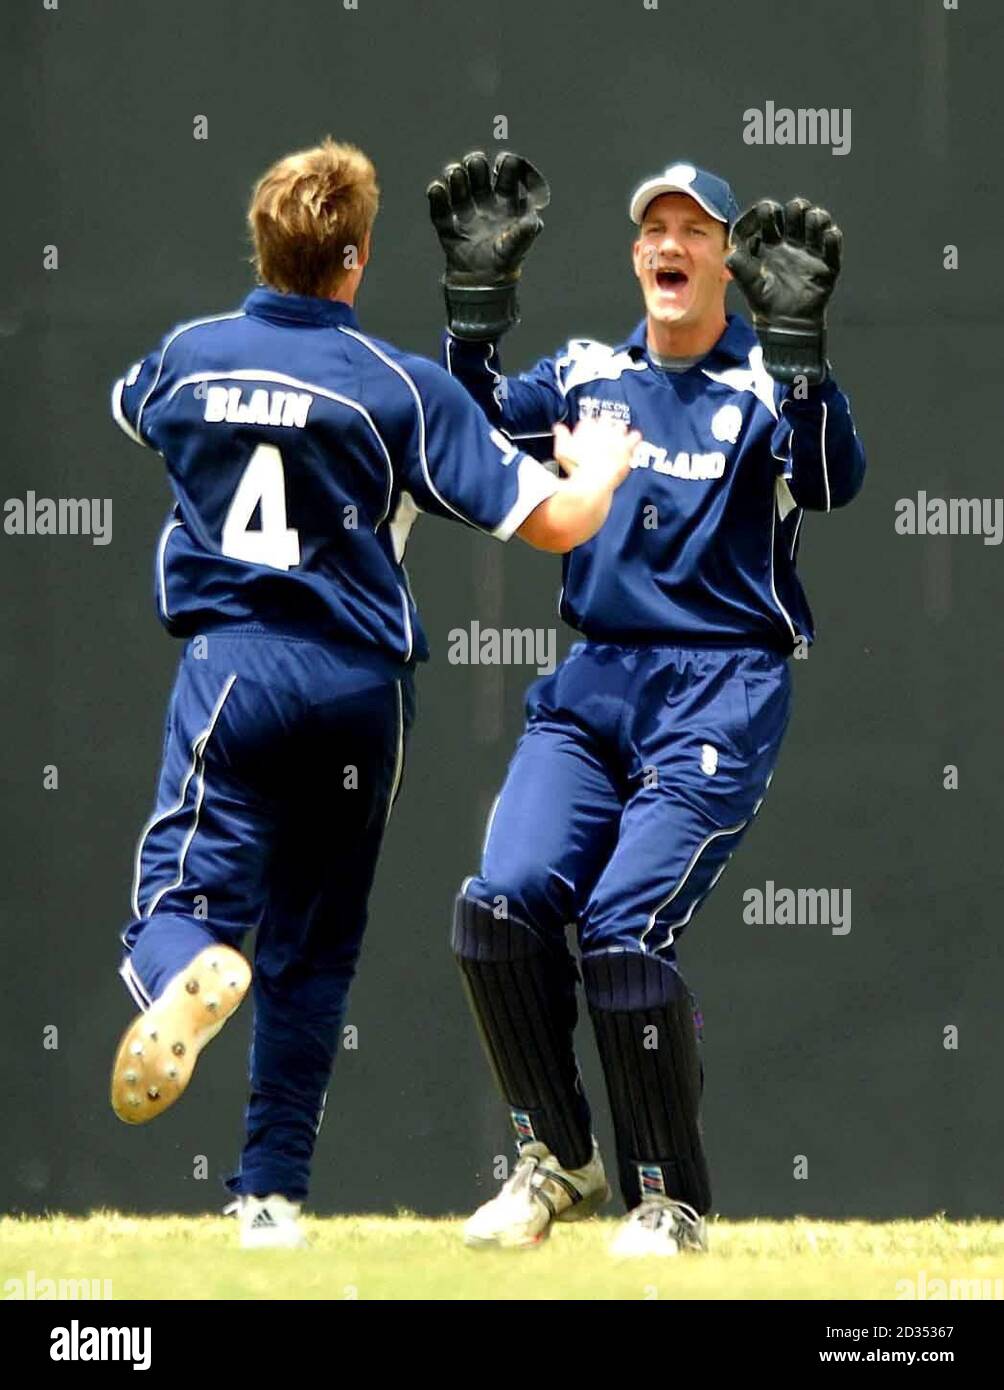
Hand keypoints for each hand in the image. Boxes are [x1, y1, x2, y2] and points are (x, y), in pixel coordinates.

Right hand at [427, 150, 549, 338]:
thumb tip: (534, 219)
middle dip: (475, 162)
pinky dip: (436, 194)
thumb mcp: (518, 245)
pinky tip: (438, 189)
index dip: (507, 162)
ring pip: (457, 179)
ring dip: (455, 174)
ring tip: (457, 178)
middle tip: (475, 166)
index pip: (507, 168)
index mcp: (506, 197)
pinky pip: (438, 202)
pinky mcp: (447, 220)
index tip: (506, 163)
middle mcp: (484, 197)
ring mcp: (464, 206)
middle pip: (478, 168)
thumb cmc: (505, 259)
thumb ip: (526, 231)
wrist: (482, 281)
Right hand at [552, 417, 639, 489]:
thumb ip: (561, 436)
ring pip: (620, 425)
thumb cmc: (577, 466)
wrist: (594, 479)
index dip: (587, 426)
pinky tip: (633, 438)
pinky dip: (634, 438)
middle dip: (604, 423)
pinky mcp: (627, 447)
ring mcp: (617, 436)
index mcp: (587, 426)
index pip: (588, 420)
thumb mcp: (561, 451)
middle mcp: (603, 428)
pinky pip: (634, 437)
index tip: (586, 431)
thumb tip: (557, 427)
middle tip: (602, 430)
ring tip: (617, 433)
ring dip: (618, 429)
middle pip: (605, 419)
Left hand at [726, 197, 841, 384]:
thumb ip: (740, 268)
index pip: (769, 215)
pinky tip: (828, 234)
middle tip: (795, 211)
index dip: (768, 210)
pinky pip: (833, 246)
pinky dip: (832, 238)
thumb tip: (730, 255)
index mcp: (769, 241)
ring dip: (816, 217)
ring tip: (815, 220)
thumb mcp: (749, 285)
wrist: (786, 324)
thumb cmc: (765, 302)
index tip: (766, 212)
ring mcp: (809, 251)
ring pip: (816, 223)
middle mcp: (790, 241)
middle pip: (796, 213)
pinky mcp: (826, 264)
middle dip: (797, 208)